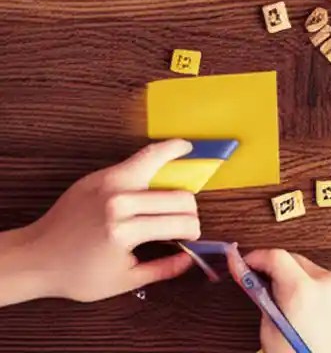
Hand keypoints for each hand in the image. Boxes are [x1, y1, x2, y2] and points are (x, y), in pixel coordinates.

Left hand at [22, 140, 199, 301]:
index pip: (180, 222)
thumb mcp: (123, 281)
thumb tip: (191, 258)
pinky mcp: (100, 176)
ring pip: (160, 163)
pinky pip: (138, 159)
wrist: (37, 258)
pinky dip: (161, 153)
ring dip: (180, 169)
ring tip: (192, 156)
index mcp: (125, 232)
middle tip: (185, 222)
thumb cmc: (76, 274)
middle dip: (191, 212)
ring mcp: (109, 184)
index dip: (193, 231)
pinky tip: (176, 149)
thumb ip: (162, 269)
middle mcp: (119, 203)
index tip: (190, 238)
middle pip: (178, 198)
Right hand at [244, 249, 330, 352]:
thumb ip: (262, 300)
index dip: (255, 257)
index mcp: (302, 290)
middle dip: (270, 265)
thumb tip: (251, 281)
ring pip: (304, 265)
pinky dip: (302, 281)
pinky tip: (292, 298)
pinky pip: (317, 276)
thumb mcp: (271, 331)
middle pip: (291, 257)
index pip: (275, 256)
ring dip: (287, 273)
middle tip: (253, 279)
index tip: (243, 263)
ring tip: (273, 294)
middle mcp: (323, 282)